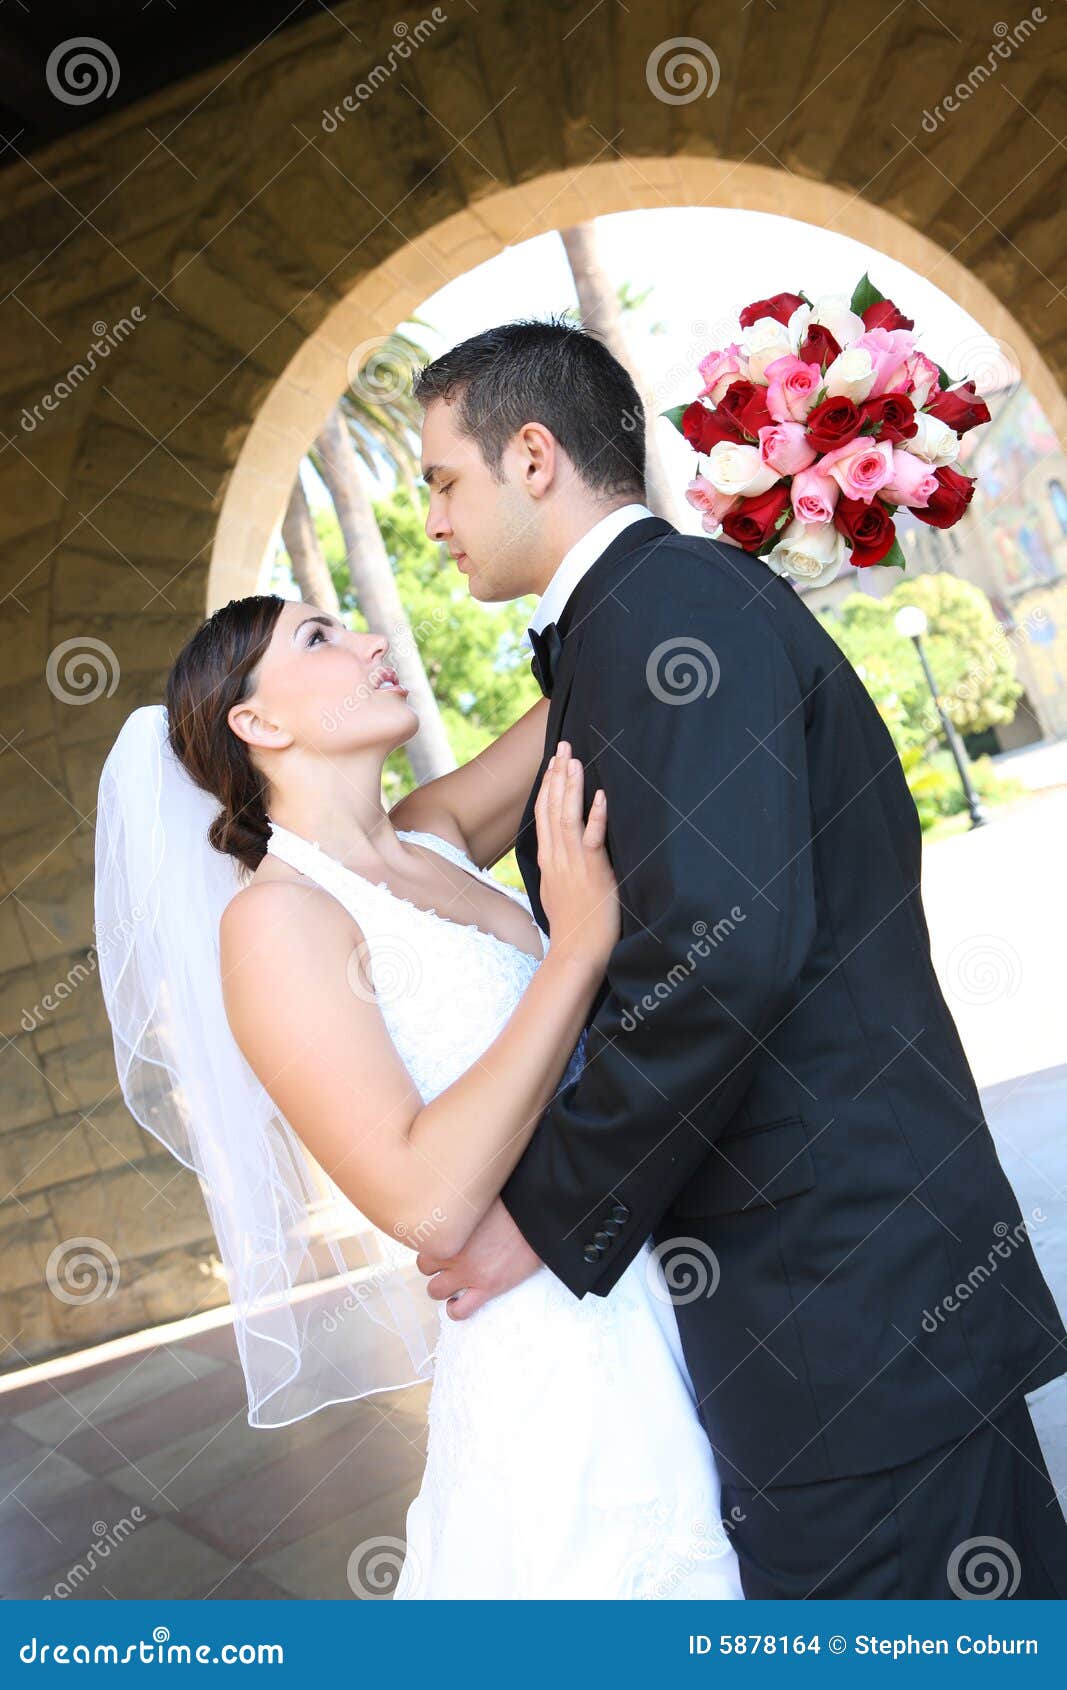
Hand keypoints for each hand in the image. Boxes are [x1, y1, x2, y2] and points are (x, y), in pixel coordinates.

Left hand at [416, 1197, 542, 1319]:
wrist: (539, 1219)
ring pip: (435, 1290)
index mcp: (452, 1227)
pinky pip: (460, 1311)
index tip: (439, 1243)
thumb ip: (464, 1206)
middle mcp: (454, 1252)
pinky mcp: (487, 1288)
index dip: (431, 1243)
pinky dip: (455, 1310)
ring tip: (452, 1285)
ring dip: (441, 1288)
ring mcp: (469, 1272)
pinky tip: (459, 1303)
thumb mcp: (481, 1198)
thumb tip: (458, 1198)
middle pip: (424, 1266)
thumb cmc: (513, 1202)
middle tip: (446, 1263)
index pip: (423, 1239)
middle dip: (433, 1266)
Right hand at [535, 741, 618, 965]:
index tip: (552, 763)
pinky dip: (597, 816)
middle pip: (552, 808)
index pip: (544, 815)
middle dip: (556, 775)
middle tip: (562, 747)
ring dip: (570, 787)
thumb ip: (558, 870)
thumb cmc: (572, 928)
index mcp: (549, 861)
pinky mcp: (592, 872)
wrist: (576, 952)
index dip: (547, 787)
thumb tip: (558, 858)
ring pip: (567, 817)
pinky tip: (601, 796)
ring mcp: (573, 864)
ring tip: (573, 760)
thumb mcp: (556, 893)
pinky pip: (593, 839)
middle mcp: (557, 858)